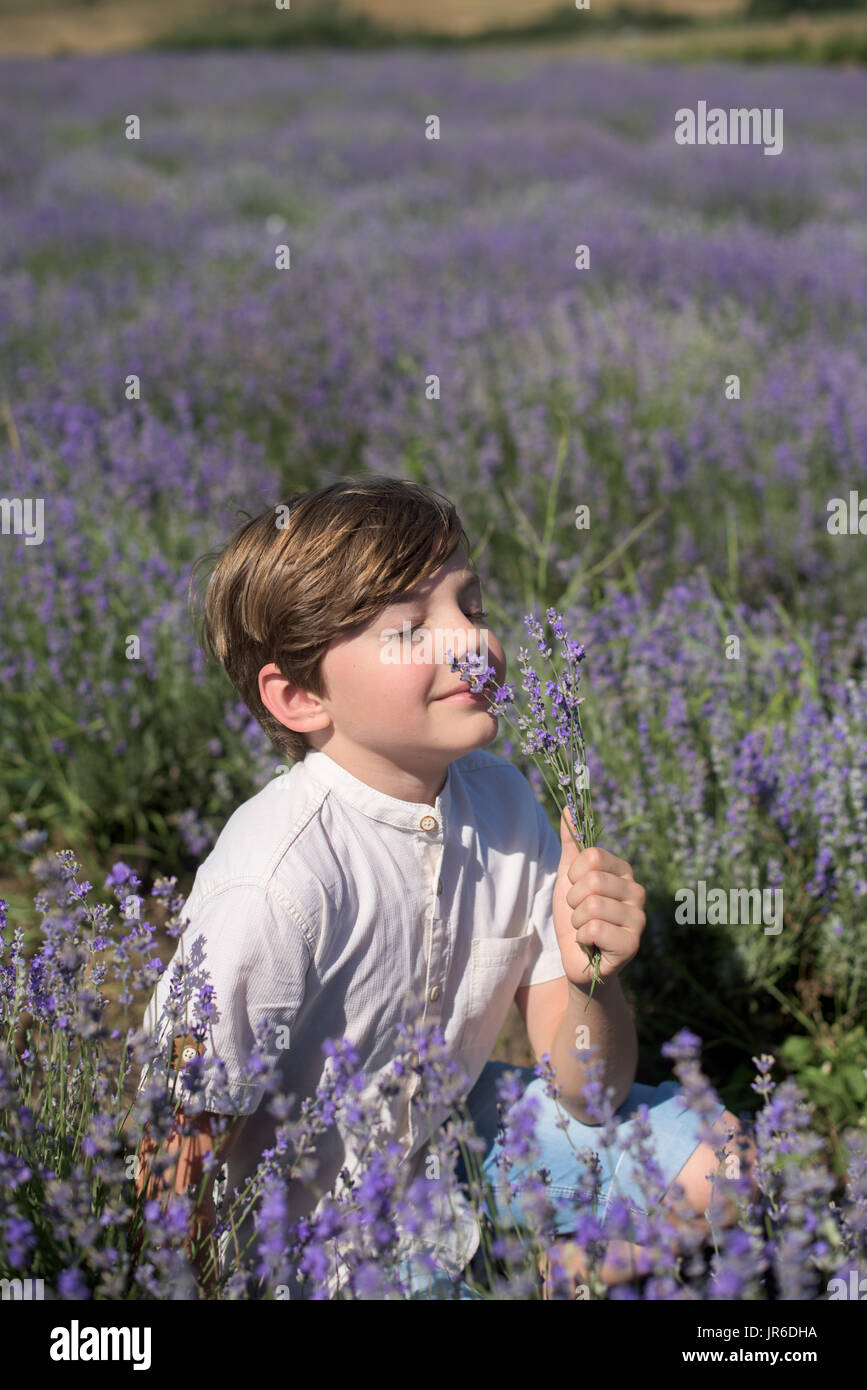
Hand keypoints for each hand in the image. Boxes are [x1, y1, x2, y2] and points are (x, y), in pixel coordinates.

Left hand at [552, 806, 645, 989]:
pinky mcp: (632, 944)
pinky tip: (591, 944)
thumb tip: (568, 807)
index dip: (573, 874)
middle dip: (573, 901)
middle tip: (581, 915)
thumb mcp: (568, 877)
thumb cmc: (575, 918)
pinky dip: (582, 938)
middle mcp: (637, 892)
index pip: (592, 856)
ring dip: (577, 921)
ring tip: (586, 930)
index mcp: (623, 872)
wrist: (577, 961)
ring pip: (592, 906)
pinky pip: (594, 928)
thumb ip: (571, 843)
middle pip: (592, 880)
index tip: (576, 889)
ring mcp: (638, 919)